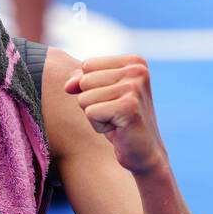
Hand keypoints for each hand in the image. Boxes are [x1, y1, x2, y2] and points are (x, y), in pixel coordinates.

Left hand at [63, 55, 168, 176]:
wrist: (144, 152)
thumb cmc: (120, 122)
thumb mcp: (100, 95)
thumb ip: (82, 81)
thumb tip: (67, 85)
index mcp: (134, 61)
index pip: (87, 65)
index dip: (92, 87)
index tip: (113, 100)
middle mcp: (137, 70)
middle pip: (84, 81)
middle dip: (92, 102)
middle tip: (114, 113)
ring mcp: (134, 87)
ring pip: (84, 98)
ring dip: (95, 116)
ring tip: (116, 121)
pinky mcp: (128, 107)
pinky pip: (90, 113)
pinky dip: (98, 126)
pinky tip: (117, 129)